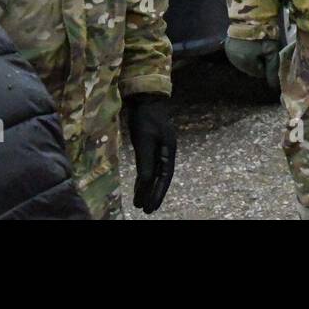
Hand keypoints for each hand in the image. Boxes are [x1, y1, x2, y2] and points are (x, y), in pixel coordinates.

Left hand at [125, 94, 175, 213]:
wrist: (144, 99)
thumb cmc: (145, 120)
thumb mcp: (145, 142)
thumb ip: (147, 163)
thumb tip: (147, 184)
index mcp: (169, 151)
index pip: (165, 177)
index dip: (158, 193)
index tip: (150, 208)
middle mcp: (166, 151)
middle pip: (161, 177)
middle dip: (154, 194)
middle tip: (146, 210)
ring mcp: (159, 148)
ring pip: (155, 173)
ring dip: (148, 187)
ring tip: (141, 202)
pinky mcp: (150, 145)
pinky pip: (148, 166)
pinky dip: (144, 177)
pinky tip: (139, 185)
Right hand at [223, 36, 280, 90]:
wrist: (251, 14)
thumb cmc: (263, 32)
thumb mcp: (272, 50)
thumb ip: (273, 69)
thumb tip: (274, 87)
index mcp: (245, 64)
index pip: (260, 73)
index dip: (267, 63)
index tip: (269, 52)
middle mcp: (234, 61)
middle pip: (251, 68)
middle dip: (259, 61)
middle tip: (264, 46)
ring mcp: (229, 53)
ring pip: (245, 61)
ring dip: (251, 56)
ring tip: (256, 43)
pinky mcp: (227, 45)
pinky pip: (239, 54)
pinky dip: (244, 50)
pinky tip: (249, 41)